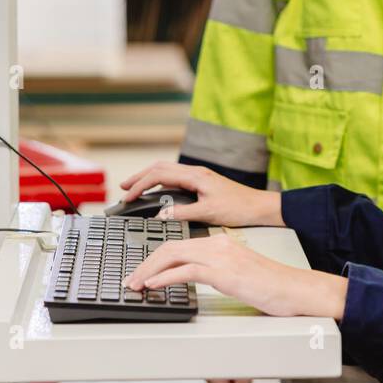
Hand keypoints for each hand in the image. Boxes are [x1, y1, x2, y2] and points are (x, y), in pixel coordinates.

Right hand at [119, 161, 281, 227]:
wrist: (258, 206)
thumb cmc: (238, 208)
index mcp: (195, 176)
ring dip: (149, 178)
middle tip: (124, 188)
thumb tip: (161, 214)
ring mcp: (198, 175)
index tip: (128, 196)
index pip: (159, 175)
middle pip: (159, 168)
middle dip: (139, 177)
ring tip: (135, 188)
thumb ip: (182, 212)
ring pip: (166, 171)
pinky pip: (175, 177)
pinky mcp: (201, 181)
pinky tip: (156, 192)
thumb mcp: (208, 213)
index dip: (140, 185)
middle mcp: (195, 172)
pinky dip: (160, 182)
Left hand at [123, 234, 347, 318]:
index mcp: (218, 242)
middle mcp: (217, 243)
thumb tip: (191, 278)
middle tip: (131, 279)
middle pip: (169, 247)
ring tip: (136, 284)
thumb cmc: (271, 285)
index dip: (154, 259)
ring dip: (148, 271)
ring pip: (172, 255)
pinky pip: (185, 271)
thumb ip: (214, 271)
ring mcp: (220, 256)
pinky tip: (154, 286)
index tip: (141, 273)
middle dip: (145, 264)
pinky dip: (164, 278)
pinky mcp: (224, 272)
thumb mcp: (236, 274)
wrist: (296, 289)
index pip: (178, 245)